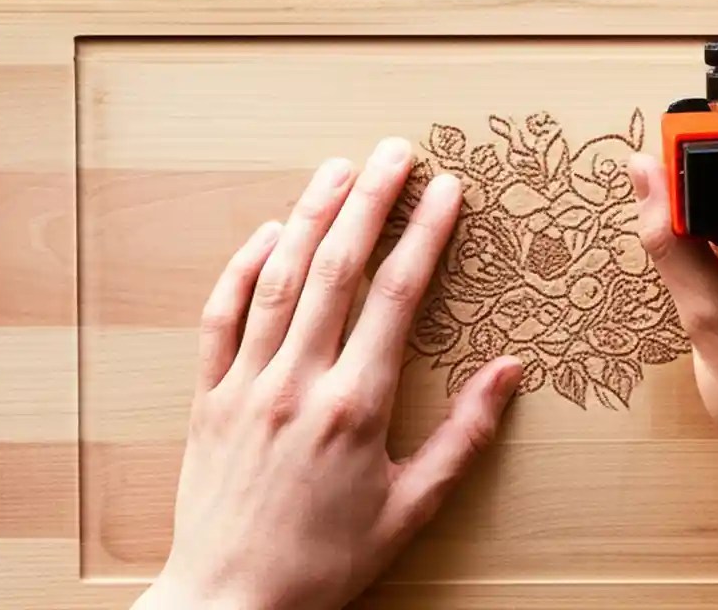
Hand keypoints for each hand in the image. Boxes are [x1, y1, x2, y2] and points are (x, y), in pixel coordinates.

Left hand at [133, 141, 522, 609]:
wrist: (231, 603)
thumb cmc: (325, 562)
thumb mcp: (412, 508)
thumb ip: (465, 436)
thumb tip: (509, 373)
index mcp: (356, 406)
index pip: (396, 297)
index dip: (424, 235)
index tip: (446, 191)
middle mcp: (297, 382)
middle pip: (337, 267)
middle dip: (369, 200)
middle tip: (395, 151)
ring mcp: (246, 384)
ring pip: (278, 278)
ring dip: (309, 215)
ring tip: (337, 168)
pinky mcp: (208, 396)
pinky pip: (221, 315)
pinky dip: (241, 267)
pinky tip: (266, 233)